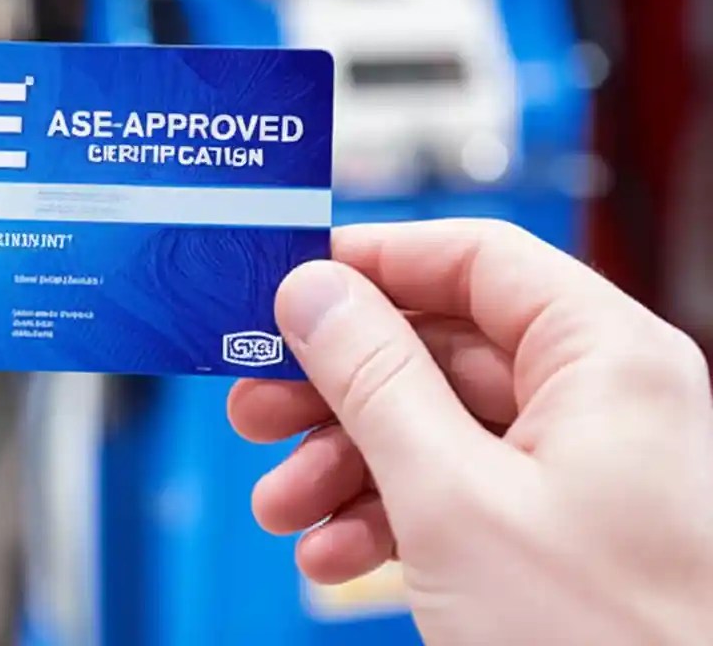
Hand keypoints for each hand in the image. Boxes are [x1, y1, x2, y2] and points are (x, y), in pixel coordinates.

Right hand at [228, 220, 712, 643]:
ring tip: (282, 502)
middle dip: (334, 386)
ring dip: (342, 462)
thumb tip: (315, 293)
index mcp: (603, 358)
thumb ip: (375, 381)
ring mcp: (575, 469)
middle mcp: (596, 400)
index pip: (472, 258)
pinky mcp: (551, 529)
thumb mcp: (454, 500)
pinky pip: (449, 489)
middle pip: (437, 347)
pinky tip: (332, 549)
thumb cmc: (609, 643)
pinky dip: (381, 514)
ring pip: (431, 425)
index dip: (370, 263)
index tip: (285, 287)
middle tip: (256, 405)